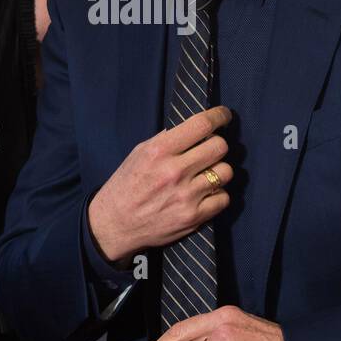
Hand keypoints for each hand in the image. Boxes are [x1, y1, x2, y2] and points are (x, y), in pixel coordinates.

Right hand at [87, 106, 233, 262]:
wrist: (115, 224)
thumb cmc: (126, 185)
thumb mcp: (140, 153)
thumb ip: (167, 139)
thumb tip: (196, 127)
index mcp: (159, 151)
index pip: (202, 125)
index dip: (219, 116)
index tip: (224, 116)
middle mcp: (174, 171)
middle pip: (219, 147)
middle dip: (218, 145)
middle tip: (211, 150)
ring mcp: (186, 196)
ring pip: (226, 172)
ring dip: (218, 171)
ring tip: (205, 174)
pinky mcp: (193, 217)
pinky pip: (223, 198)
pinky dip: (217, 195)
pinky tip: (204, 194)